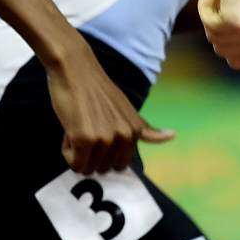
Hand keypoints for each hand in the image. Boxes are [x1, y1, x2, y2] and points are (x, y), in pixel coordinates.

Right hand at [45, 47, 173, 173]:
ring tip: (79, 127)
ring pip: (86, 168)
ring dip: (77, 152)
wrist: (76, 70)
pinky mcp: (85, 140)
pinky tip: (71, 130)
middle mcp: (125, 136)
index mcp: (136, 131)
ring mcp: (105, 139)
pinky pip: (74, 164)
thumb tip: (172, 136)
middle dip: (90, 154)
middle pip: (103, 169)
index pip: (120, 165)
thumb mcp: (128, 110)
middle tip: (87, 127)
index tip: (100, 131)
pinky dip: (67, 151)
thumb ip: (144, 128)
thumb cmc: (97, 90)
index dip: (105, 152)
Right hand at [199, 0, 239, 68]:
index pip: (237, 61)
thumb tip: (228, 54)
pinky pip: (206, 21)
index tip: (231, 15)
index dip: (227, 39)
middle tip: (226, 2)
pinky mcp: (236, 21)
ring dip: (211, 13)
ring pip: (213, 37)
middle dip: (218, 27)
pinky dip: (205, 3)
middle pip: (223, 52)